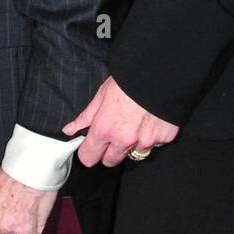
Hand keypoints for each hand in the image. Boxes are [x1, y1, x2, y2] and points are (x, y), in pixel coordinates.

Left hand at [63, 76, 179, 167]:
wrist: (158, 73)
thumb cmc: (128, 81)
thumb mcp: (102, 95)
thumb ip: (86, 117)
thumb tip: (69, 130)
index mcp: (104, 129)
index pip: (89, 158)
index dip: (89, 152)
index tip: (91, 146)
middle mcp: (124, 140)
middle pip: (111, 161)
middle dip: (110, 151)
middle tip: (115, 133)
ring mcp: (145, 141)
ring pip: (134, 154)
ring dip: (133, 144)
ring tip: (136, 123)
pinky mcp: (164, 139)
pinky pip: (154, 144)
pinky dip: (152, 135)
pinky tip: (152, 119)